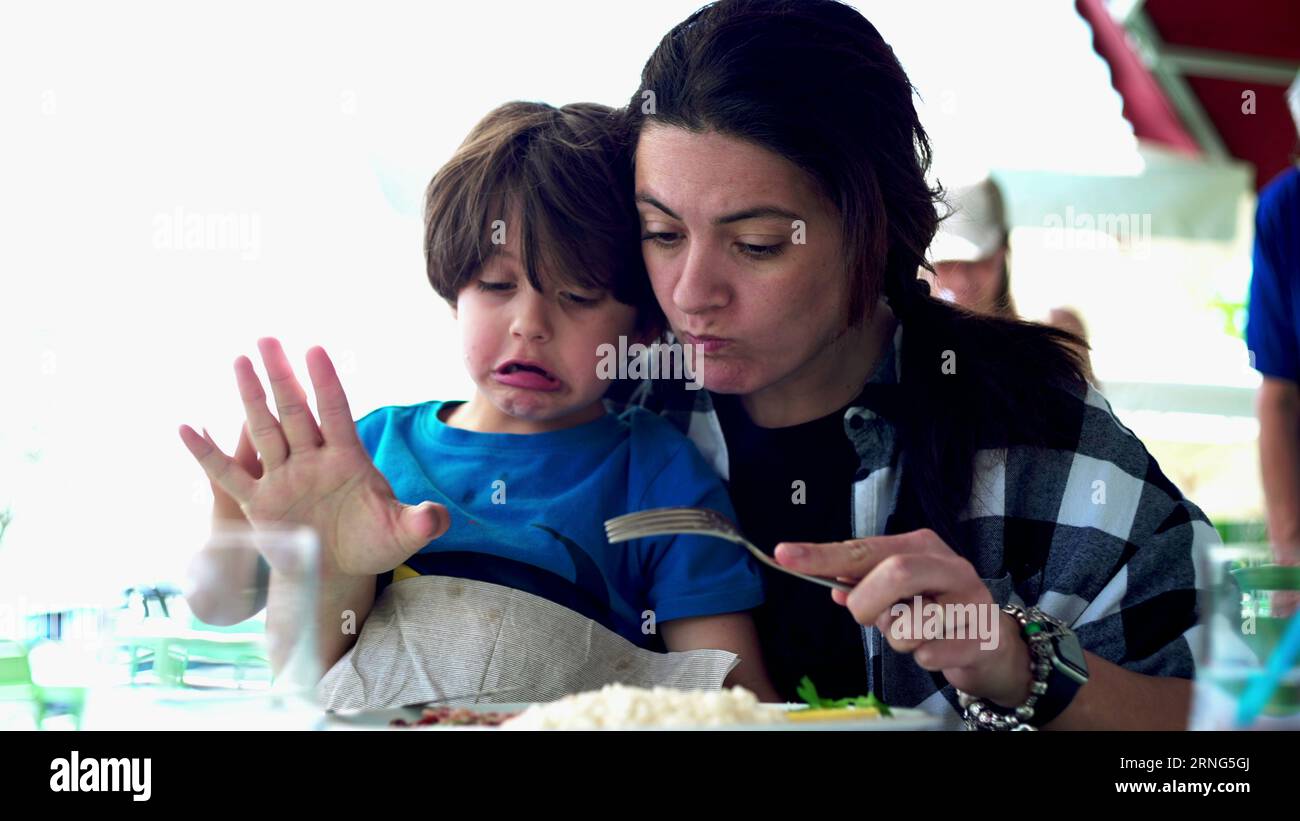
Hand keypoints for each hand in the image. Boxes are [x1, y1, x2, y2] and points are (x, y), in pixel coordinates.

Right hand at [179, 337, 449, 576]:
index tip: (315, 351)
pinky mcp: (260, 502)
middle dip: (282, 377)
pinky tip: (186, 428)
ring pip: (264, 431)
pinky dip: (207, 455)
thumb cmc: (371, 544)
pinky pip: (230, 475)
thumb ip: (420, 523)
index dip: (326, 384)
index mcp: (348, 460)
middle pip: (294, 412)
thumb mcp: (399, 535)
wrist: (339, 572)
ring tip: (239, 362)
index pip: (335, 414)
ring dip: (251, 398)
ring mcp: (283, 478)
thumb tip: (438, 519)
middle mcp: (312, 460)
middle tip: (266, 338)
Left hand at [774, 529, 1031, 706]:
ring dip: (898, 638)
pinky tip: (936, 649)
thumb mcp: (899, 593)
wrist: (993, 644)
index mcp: (921, 547)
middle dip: (869, 602)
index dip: (823, 555)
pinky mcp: (981, 637)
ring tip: (914, 634)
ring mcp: (969, 600)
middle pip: (894, 572)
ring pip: (911, 623)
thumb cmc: (938, 611)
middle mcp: (949, 565)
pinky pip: (929, 654)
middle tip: (868, 616)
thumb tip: (832, 584)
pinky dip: (921, 657)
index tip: (786, 555)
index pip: (864, 548)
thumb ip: (864, 584)